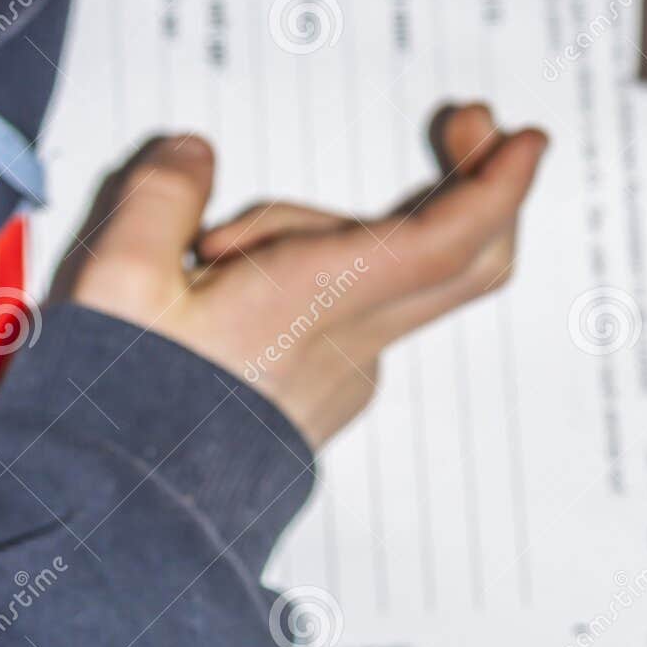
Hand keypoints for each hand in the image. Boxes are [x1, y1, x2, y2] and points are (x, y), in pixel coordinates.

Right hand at [63, 104, 545, 448]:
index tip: (526, 141)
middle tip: (462, 126)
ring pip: (390, 270)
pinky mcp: (331, 390)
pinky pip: (357, 305)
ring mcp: (350, 370)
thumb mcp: (119, 282)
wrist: (125, 520)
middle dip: (479, 181)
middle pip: (463, 256)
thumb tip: (196, 154)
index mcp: (317, 300)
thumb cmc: (130, 408)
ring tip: (211, 249)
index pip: (450, 241)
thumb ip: (163, 195)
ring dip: (335, 228)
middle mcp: (353, 338)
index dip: (501, 185)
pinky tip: (237, 276)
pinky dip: (325, 267)